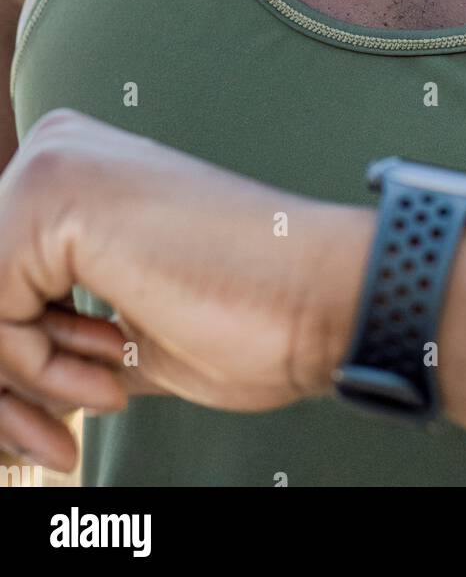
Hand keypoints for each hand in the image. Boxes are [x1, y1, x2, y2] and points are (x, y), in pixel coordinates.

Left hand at [0, 109, 372, 469]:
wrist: (320, 296)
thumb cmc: (245, 316)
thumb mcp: (120, 332)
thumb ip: (56, 328)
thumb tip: (6, 372)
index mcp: (74, 168)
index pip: (0, 278)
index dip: (21, 363)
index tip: (67, 416)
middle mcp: (55, 148)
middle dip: (13, 375)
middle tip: (65, 430)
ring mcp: (51, 165)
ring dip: (28, 379)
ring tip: (102, 396)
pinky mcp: (51, 196)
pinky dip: (36, 368)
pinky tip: (110, 376)